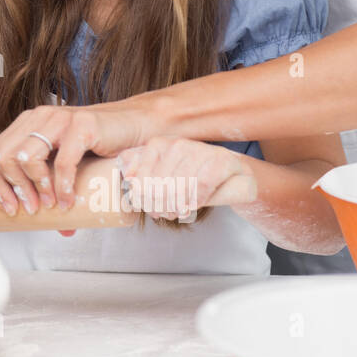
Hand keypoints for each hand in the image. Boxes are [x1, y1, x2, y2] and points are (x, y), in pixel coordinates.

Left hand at [0, 104, 150, 214]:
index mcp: (27, 125)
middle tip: (32, 210)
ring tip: (50, 205)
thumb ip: (63, 191)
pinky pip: (62, 160)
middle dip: (14, 189)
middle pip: (4, 156)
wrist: (137, 126)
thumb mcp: (71, 167)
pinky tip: (68, 201)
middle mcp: (38, 118)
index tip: (10, 209)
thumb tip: (61, 230)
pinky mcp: (82, 125)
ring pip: (27, 156)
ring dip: (36, 187)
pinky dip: (63, 186)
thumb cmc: (102, 148)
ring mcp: (59, 118)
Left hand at [115, 137, 252, 220]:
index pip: (143, 169)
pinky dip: (195, 198)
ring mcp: (203, 150)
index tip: (143, 204)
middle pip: (161, 179)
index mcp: (161, 144)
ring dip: (176, 203)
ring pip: (181, 182)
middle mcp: (180, 144)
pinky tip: (190, 207)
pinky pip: (203, 182)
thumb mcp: (163, 176)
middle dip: (158, 201)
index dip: (142, 191)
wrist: (232, 177)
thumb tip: (125, 172)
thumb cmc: (192, 179)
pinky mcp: (224, 161)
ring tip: (174, 213)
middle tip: (160, 213)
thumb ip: (141, 171)